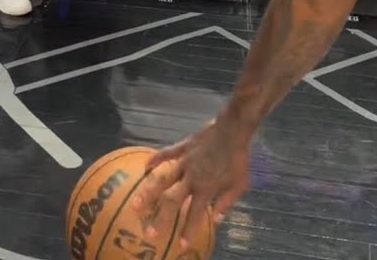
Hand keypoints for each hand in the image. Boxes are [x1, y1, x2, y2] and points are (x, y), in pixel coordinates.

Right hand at [132, 116, 250, 249]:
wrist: (233, 130)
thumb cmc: (238, 158)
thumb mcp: (240, 184)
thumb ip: (227, 201)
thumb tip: (216, 219)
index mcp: (206, 189)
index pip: (195, 214)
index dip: (188, 231)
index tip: (180, 245)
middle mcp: (192, 178)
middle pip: (173, 201)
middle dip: (161, 218)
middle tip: (149, 232)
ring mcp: (185, 162)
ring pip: (164, 180)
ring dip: (150, 193)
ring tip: (136, 204)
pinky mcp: (183, 147)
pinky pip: (166, 154)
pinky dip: (155, 159)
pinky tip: (145, 166)